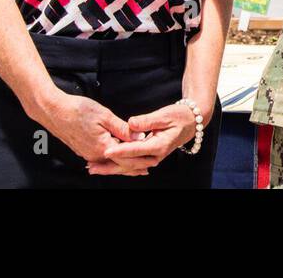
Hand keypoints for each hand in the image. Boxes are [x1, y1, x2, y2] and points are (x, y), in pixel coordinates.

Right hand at [34, 89, 139, 172]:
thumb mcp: (105, 116)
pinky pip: (101, 159)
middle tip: (148, 168)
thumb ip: (123, 129)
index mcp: (102, 147)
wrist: (54, 111)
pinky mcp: (83, 149)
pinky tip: (118, 156)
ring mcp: (87, 153)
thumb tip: (138, 136)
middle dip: (134, 167)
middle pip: (118, 165)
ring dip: (123, 164)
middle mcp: (94, 154)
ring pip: (109, 163)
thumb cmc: (78, 110)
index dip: (140, 160)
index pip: (125, 159)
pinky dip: (112, 160)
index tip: (152, 160)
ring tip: (137, 167)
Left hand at [90, 100, 205, 175]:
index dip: (120, 150)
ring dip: (112, 168)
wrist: (191, 122)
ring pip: (129, 167)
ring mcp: (153, 158)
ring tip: (94, 168)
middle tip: (92, 166)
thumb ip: (147, 120)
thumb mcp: (164, 114)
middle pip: (130, 164)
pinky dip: (119, 165)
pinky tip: (107, 165)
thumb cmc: (179, 116)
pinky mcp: (149, 157)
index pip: (135, 150)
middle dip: (110, 165)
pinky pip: (132, 164)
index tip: (106, 150)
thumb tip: (131, 123)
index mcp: (160, 145)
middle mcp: (156, 156)